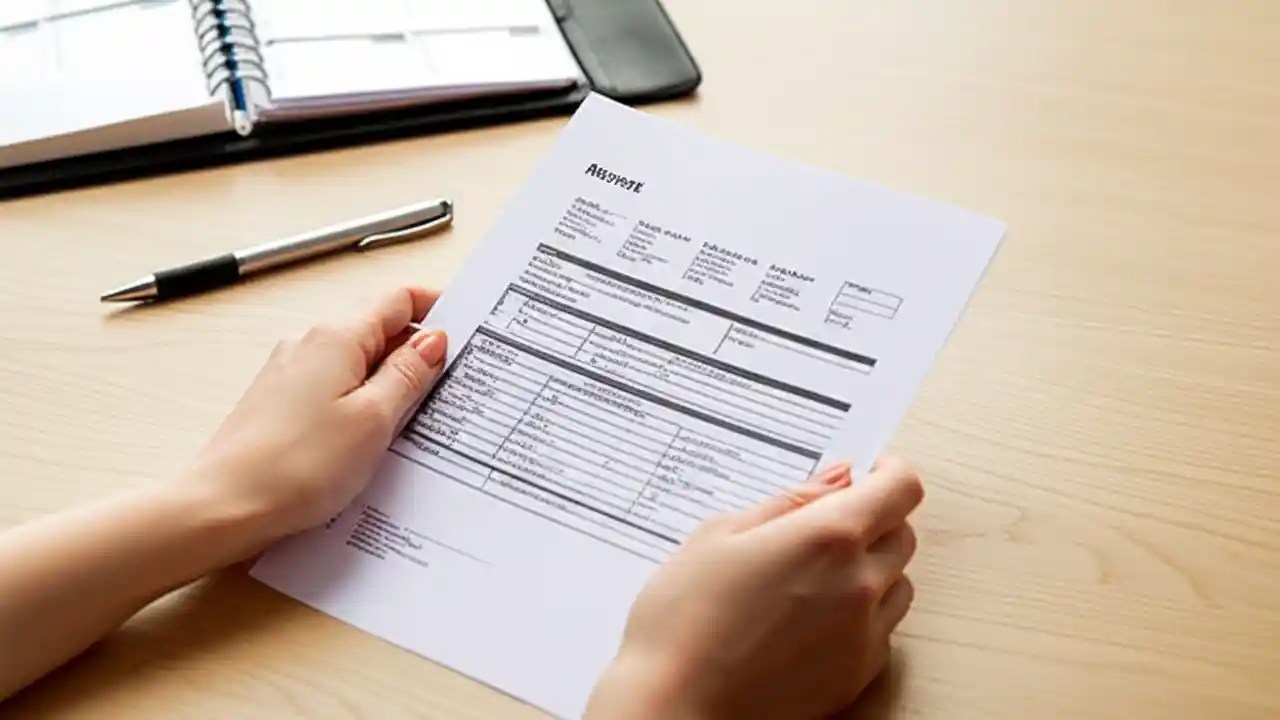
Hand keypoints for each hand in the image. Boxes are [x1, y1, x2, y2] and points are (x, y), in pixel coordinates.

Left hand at [187, 286, 447, 546]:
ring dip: (391, 377)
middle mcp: (310, 342)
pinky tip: (375, 431)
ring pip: (357, 358)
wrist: (223, 506)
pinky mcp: (282, 400)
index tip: (465, 329)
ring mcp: (292, 371)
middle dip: (418, 347)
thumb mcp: (374, 418)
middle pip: (378, 326)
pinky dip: (364, 397)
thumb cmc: (296, 466)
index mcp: (336, 336)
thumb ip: (408, 374)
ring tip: (417, 412)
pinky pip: (336, 384)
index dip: (436, 307)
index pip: (397, 298)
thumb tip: (434, 341)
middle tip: (451, 379)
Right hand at [586, 457, 922, 719]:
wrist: (673, 705)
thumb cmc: (682, 621)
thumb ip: (789, 501)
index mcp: (828, 538)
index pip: (900, 489)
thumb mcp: (719, 534)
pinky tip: (810, 618)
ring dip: (872, 568)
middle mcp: (859, 585)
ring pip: (898, 584)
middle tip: (823, 524)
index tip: (869, 472)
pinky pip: (882, 631)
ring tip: (812, 576)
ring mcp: (863, 636)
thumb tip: (838, 478)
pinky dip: (861, 615)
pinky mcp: (857, 677)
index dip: (888, 472)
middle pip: (903, 534)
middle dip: (875, 518)